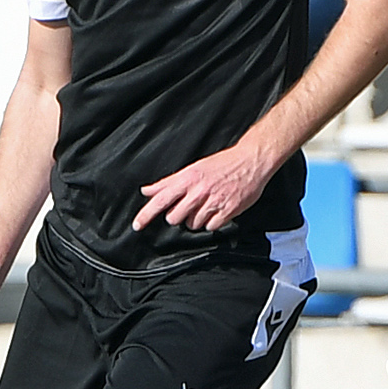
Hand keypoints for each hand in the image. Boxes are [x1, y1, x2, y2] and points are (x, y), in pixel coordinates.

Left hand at [132, 139, 278, 232]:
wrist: (250, 161)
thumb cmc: (221, 164)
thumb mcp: (191, 169)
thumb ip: (167, 183)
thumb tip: (146, 191)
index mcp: (187, 179)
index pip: (160, 199)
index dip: (146, 214)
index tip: (137, 225)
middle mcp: (198, 191)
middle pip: (174, 218)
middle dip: (178, 216)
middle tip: (188, 207)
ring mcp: (213, 202)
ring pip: (192, 224)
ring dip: (196, 219)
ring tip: (206, 205)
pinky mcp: (227, 211)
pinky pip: (210, 227)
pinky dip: (212, 222)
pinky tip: (216, 211)